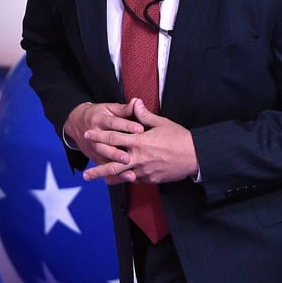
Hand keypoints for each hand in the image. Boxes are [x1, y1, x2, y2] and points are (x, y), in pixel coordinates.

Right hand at [65, 100, 143, 182]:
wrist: (76, 123)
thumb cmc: (98, 114)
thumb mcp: (109, 108)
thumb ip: (124, 109)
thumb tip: (137, 102)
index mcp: (100, 119)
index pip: (115, 123)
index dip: (127, 126)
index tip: (140, 129)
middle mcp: (95, 134)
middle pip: (108, 143)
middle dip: (119, 151)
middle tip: (131, 157)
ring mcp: (94, 147)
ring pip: (105, 157)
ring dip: (116, 165)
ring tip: (130, 171)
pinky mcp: (95, 157)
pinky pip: (105, 167)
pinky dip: (115, 175)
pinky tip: (125, 179)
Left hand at [83, 99, 197, 185]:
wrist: (195, 156)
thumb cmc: (179, 137)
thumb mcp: (161, 123)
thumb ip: (144, 115)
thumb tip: (134, 102)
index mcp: (139, 141)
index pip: (113, 138)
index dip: (99, 136)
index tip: (87, 135)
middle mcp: (139, 157)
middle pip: (113, 164)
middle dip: (97, 169)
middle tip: (86, 174)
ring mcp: (145, 171)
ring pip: (123, 176)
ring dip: (109, 178)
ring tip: (99, 180)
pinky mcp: (152, 179)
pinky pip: (137, 179)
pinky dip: (128, 178)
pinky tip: (122, 178)